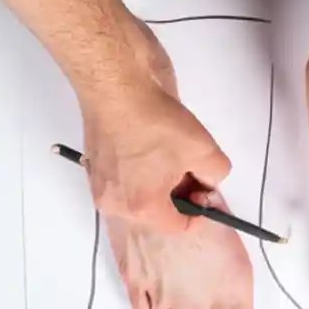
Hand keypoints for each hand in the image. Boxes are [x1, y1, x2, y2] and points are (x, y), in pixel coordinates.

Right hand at [78, 30, 230, 233]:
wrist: (116, 82)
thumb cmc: (157, 121)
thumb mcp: (205, 151)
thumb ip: (215, 176)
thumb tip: (207, 180)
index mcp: (140, 209)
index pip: (179, 226)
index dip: (200, 208)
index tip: (206, 186)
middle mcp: (114, 203)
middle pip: (156, 211)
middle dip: (177, 194)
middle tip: (191, 167)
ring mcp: (99, 182)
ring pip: (139, 193)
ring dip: (158, 180)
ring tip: (171, 153)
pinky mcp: (94, 160)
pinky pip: (123, 176)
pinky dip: (138, 168)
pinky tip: (149, 145)